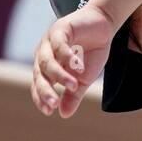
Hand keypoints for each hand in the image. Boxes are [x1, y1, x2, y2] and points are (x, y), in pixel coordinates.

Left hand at [30, 3, 116, 117]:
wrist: (102, 26)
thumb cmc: (91, 53)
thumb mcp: (83, 79)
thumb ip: (73, 96)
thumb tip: (64, 115)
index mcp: (47, 67)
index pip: (39, 84)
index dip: (41, 98)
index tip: (49, 111)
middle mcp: (45, 54)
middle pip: (40, 74)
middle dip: (46, 90)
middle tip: (54, 104)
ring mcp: (50, 41)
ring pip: (48, 61)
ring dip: (60, 75)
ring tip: (73, 86)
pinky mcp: (60, 29)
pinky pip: (60, 45)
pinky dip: (68, 57)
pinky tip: (78, 67)